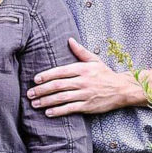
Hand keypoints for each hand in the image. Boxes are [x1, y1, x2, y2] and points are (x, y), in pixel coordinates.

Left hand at [27, 38, 143, 116]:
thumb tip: (70, 40)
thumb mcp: (94, 60)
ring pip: (61, 98)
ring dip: (46, 101)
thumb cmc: (106, 74)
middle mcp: (82, 81)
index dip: (46, 75)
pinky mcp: (88, 106)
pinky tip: (48, 112)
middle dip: (41, 90)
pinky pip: (70, 109)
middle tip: (29, 94)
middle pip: (58, 85)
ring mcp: (85, 94)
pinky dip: (58, 111)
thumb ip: (80, 51)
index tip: (35, 79)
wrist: (122, 89)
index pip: (60, 71)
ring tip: (35, 104)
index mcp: (82, 69)